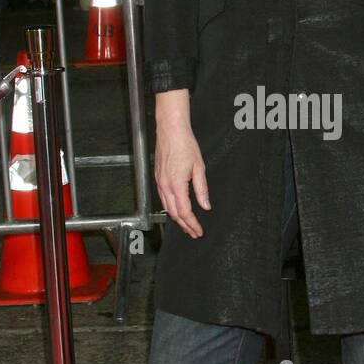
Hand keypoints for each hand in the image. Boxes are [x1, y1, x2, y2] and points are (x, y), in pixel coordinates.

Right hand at [154, 118, 210, 237]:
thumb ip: (201, 189)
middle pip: (174, 213)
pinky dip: (170, 208)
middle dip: (184, 226)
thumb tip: (205, 205)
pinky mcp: (158, 178)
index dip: (192, 224)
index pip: (184, 211)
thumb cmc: (185, 145)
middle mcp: (165, 186)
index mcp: (176, 184)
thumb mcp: (199, 168)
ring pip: (167, 207)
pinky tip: (176, 210)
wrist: (170, 130)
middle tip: (194, 233)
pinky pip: (163, 199)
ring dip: (177, 219)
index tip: (199, 231)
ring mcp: (159, 182)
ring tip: (186, 225)